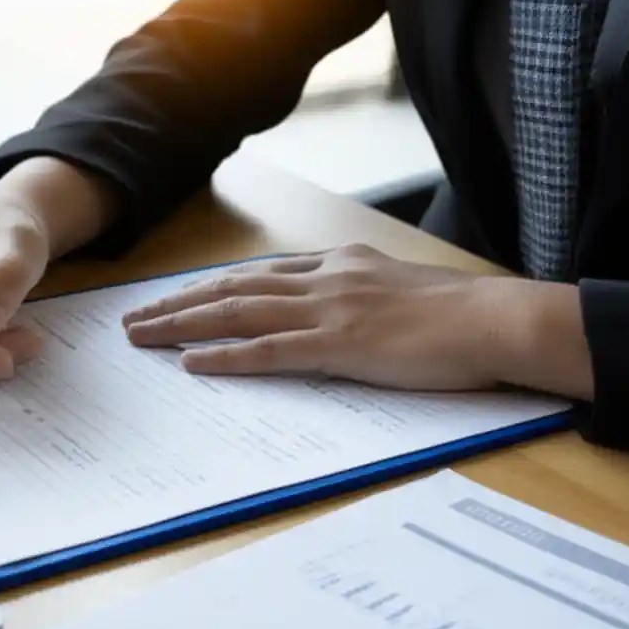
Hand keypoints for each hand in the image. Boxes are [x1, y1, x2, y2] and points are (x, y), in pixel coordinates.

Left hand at [121, 244, 506, 390]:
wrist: (494, 319)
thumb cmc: (457, 313)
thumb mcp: (396, 288)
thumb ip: (357, 292)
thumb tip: (334, 306)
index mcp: (336, 265)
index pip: (256, 274)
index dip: (209, 287)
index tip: (175, 298)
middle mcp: (322, 279)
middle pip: (231, 288)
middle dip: (177, 303)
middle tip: (134, 318)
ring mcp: (327, 310)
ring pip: (236, 313)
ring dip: (182, 325)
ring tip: (142, 336)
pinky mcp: (338, 345)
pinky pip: (267, 351)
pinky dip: (224, 356)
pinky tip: (191, 363)